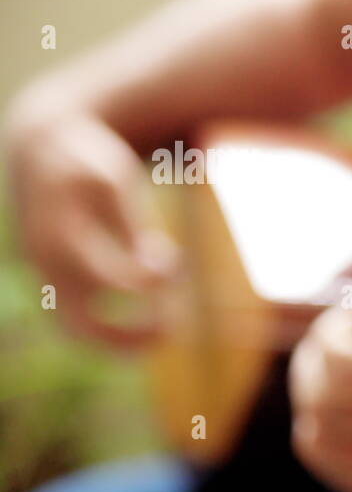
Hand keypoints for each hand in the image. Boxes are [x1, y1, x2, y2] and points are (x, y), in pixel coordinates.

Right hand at [4, 112, 176, 346]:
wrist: (38, 150)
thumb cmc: (85, 163)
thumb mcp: (112, 179)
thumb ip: (129, 222)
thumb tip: (151, 265)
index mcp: (62, 233)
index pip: (109, 276)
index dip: (149, 279)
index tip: (172, 260)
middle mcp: (46, 262)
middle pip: (79, 323)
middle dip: (126, 335)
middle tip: (171, 332)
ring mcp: (43, 273)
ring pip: (74, 329)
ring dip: (119, 342)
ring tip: (162, 337)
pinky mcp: (50, 278)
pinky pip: (75, 319)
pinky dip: (109, 330)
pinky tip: (144, 322)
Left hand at [289, 231, 351, 491]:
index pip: (346, 368)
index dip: (339, 332)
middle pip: (323, 398)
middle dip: (318, 355)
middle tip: (340, 335)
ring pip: (314, 428)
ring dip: (316, 388)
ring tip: (350, 368)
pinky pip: (321, 454)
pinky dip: (320, 423)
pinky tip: (351, 404)